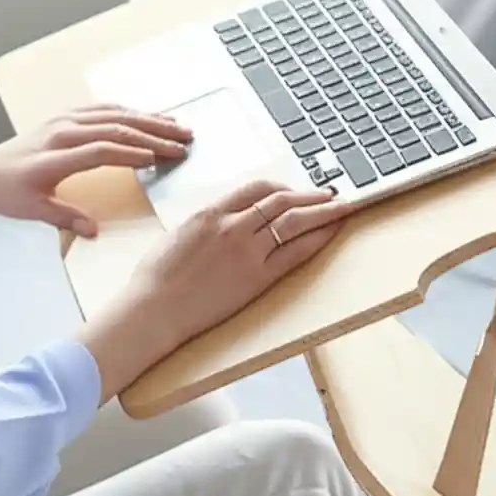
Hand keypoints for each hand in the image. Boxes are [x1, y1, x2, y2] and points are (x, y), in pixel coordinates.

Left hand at [0, 105, 190, 236]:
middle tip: (184, 142)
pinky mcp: (67, 116)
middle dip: (153, 134)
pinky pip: (103, 109)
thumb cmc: (9, 192)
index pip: (102, 151)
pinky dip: (130, 111)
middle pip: (115, 128)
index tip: (161, 161)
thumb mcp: (33, 211)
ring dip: (149, 119)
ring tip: (178, 127)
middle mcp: (63, 132)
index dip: (133, 154)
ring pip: (114, 114)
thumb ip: (65, 218)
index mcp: (56, 157)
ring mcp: (65, 120)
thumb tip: (93, 231)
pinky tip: (150, 117)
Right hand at [79, 180, 357, 401]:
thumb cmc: (156, 278)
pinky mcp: (256, 278)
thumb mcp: (179, 236)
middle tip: (331, 193)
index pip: (256, 188)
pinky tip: (332, 232)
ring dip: (323, 210)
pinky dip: (318, 238)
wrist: (153, 309)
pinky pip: (295, 252)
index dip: (282, 187)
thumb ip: (207, 224)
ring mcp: (246, 251)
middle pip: (282, 200)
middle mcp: (232, 226)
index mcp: (210, 213)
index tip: (294, 190)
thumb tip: (227, 221)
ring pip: (294, 220)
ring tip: (342, 206)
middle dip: (311, 195)